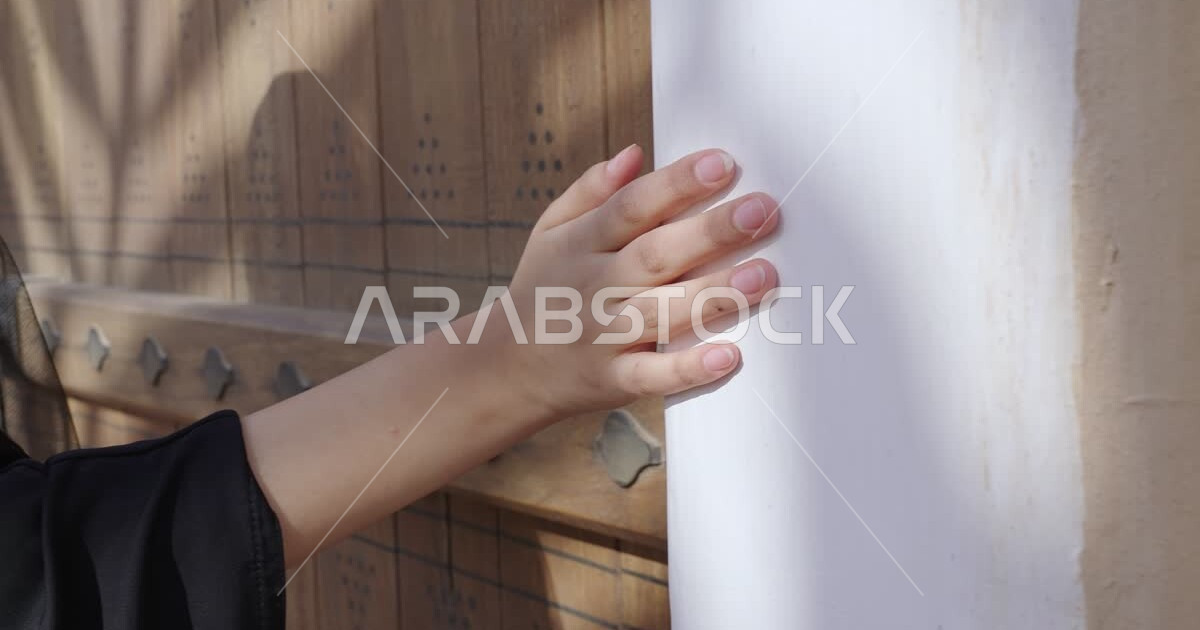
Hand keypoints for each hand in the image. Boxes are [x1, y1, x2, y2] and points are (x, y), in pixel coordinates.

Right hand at [495, 144, 780, 417]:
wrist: (508, 367)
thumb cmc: (544, 287)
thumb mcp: (551, 232)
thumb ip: (590, 191)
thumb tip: (635, 153)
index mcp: (581, 244)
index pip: (632, 205)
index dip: (677, 183)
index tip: (724, 163)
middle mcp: (594, 286)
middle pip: (655, 255)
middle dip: (710, 232)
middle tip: (763, 210)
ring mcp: (603, 335)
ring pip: (661, 312)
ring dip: (713, 295)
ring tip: (763, 274)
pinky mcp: (614, 379)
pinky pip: (652, 375)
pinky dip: (688, 368)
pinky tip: (728, 355)